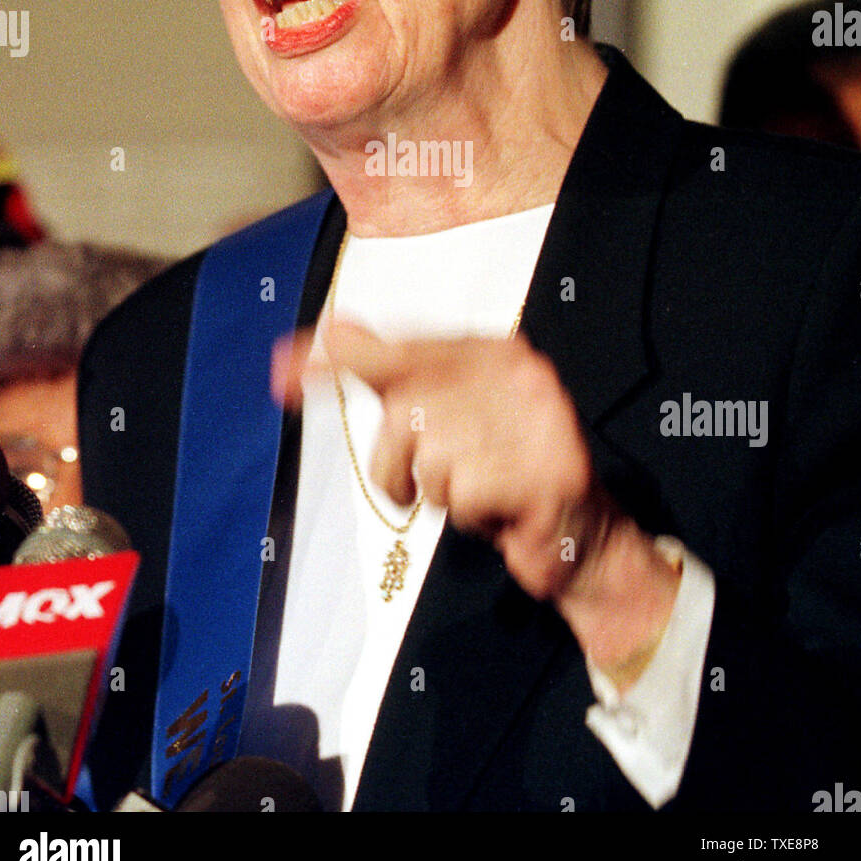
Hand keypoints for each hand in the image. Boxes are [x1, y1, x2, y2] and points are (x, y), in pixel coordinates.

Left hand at [272, 318, 680, 687]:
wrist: (577, 530)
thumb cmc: (500, 469)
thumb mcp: (444, 413)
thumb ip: (390, 370)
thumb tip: (330, 329)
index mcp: (492, 352)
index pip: (403, 348)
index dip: (342, 359)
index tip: (282, 367)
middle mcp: (517, 374)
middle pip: (405, 412)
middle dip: (401, 463)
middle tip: (430, 483)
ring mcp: (537, 420)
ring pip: (430, 460)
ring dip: (441, 493)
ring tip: (479, 492)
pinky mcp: (546, 472)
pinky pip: (463, 495)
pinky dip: (472, 516)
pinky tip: (502, 510)